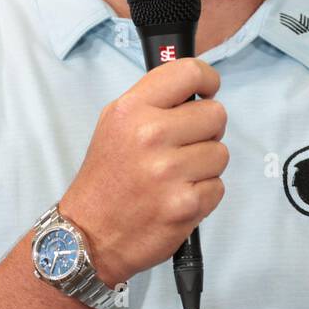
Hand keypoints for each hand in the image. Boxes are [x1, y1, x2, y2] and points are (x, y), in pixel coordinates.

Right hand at [58, 57, 227, 286]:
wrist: (87, 236)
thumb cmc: (106, 179)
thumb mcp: (115, 124)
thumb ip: (154, 101)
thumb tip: (198, 89)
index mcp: (132, 110)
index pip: (188, 72)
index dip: (207, 79)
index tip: (207, 90)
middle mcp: (150, 135)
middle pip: (216, 114)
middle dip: (206, 130)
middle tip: (184, 145)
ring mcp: (168, 171)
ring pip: (221, 153)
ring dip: (204, 166)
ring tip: (175, 176)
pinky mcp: (185, 204)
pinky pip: (218, 186)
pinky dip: (203, 194)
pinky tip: (177, 197)